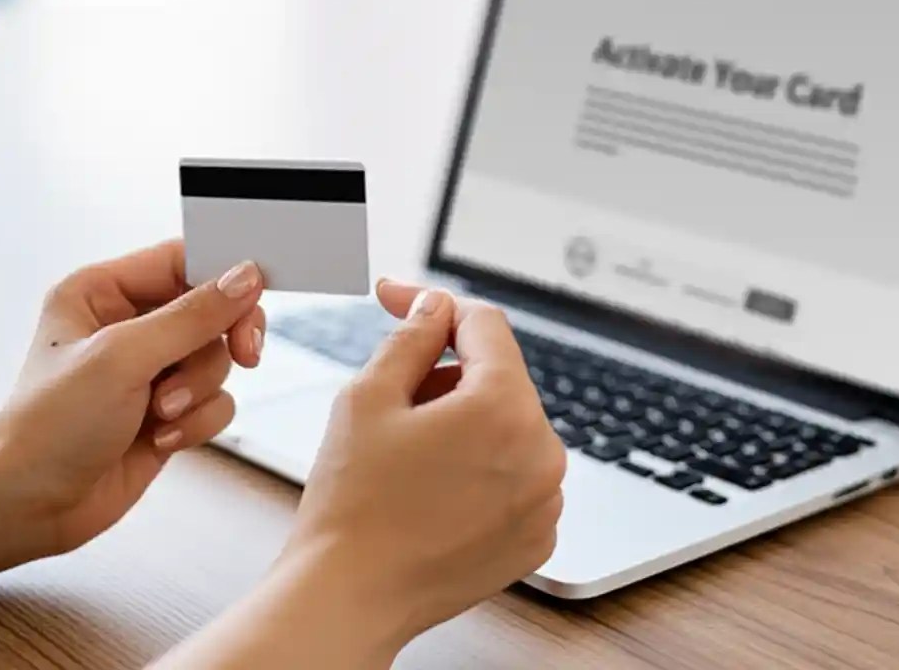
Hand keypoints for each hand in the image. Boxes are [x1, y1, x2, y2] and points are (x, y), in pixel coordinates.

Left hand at [0, 239, 266, 557]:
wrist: (31, 505)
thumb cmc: (49, 427)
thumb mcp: (123, 357)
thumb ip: (192, 316)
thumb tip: (244, 280)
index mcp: (101, 292)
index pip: (182, 261)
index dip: (222, 279)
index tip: (251, 302)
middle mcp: (127, 326)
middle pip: (212, 311)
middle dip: (219, 344)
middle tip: (244, 355)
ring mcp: (149, 371)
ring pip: (217, 360)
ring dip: (199, 391)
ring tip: (161, 414)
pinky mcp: (168, 411)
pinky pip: (217, 401)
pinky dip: (199, 422)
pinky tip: (162, 438)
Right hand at [290, 282, 565, 636]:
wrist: (351, 596)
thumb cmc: (352, 502)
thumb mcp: (367, 396)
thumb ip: (410, 336)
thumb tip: (435, 307)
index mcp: (505, 407)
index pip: (484, 324)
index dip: (435, 306)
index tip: (398, 302)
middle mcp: (544, 452)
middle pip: (499, 377)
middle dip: (448, 375)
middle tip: (393, 402)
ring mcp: (547, 500)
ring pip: (509, 428)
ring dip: (466, 424)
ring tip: (411, 457)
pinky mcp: (538, 536)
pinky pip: (517, 478)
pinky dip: (483, 471)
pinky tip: (435, 493)